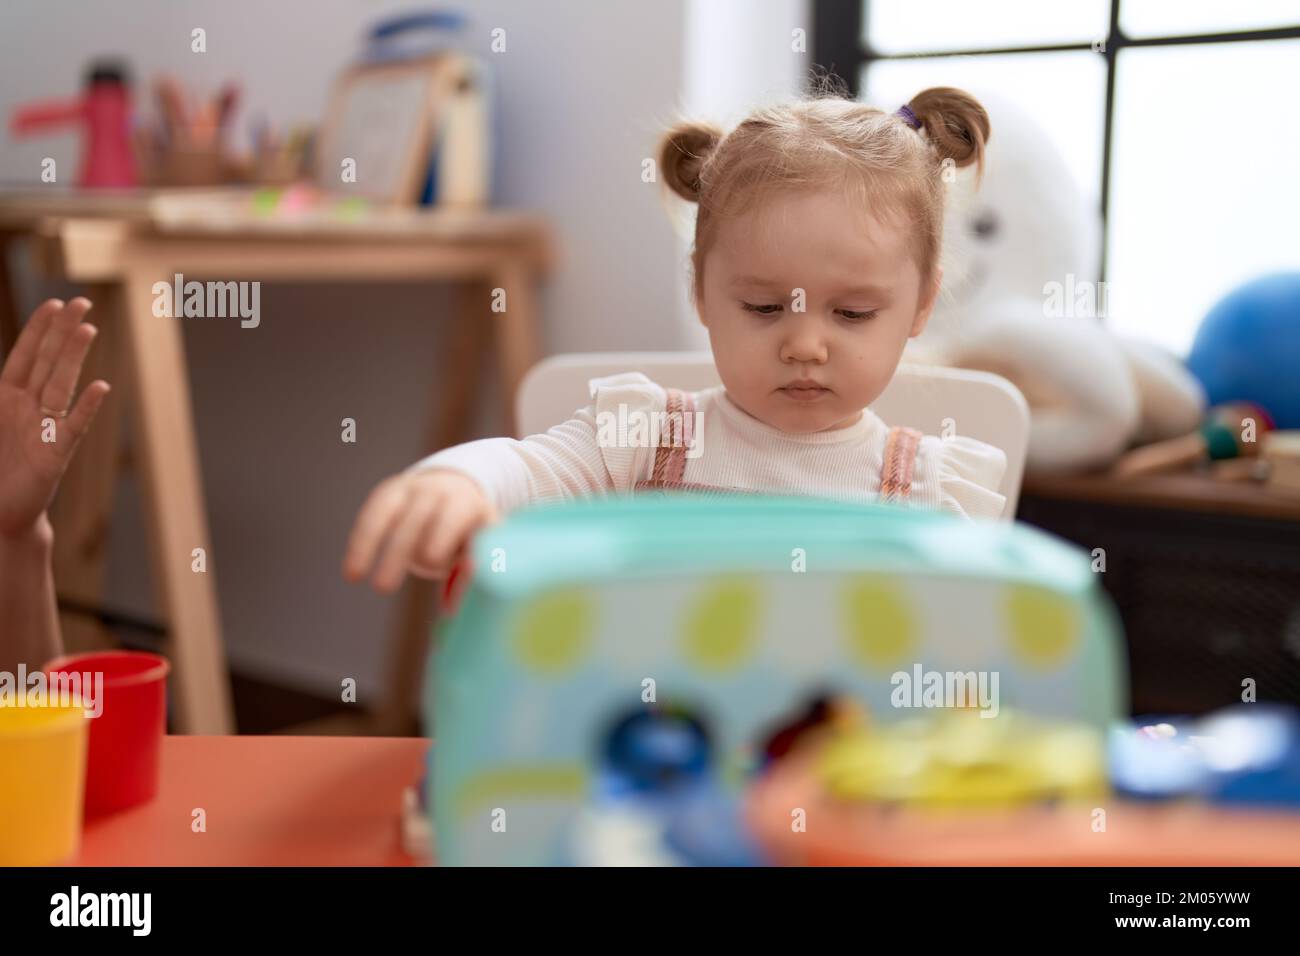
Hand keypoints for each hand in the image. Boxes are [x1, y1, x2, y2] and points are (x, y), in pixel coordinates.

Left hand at [0, 298, 109, 539]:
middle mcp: (29, 408)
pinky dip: (87, 407)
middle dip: (63, 332)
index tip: (55, 303)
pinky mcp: (57, 455)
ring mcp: (45, 428)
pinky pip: (74, 426)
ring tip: (87, 329)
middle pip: (49, 362)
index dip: (39, 330)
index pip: (26, 356)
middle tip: (82, 303)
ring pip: (61, 384)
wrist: (0, 515)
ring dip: (74, 356)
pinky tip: (100, 387)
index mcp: (6, 399)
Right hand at [342, 469, 498, 592]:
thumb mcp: (482, 545)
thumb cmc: (471, 530)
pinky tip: (351, 571)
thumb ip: (472, 571)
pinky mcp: (386, 495)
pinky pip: (370, 519)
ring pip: (386, 516)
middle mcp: (436, 491)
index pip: (453, 516)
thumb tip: (452, 607)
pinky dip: (360, 544)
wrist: (456, 487)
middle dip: (398, 552)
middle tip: (383, 588)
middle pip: (415, 520)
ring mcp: (408, 489)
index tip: (430, 560)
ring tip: (355, 577)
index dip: (442, 535)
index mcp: (466, 502)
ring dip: (368, 545)